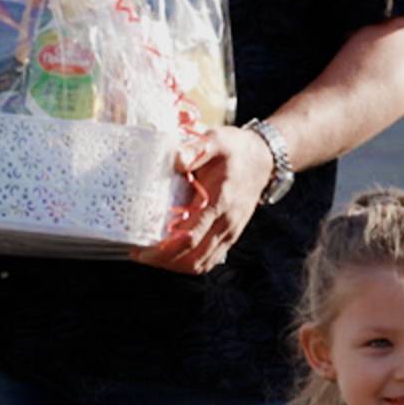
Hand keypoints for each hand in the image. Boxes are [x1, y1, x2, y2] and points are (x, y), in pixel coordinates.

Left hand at [142, 125, 262, 274]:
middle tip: (139, 254)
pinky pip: (208, 260)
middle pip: (192, 258)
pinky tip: (172, 255)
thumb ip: (196, 148)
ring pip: (200, 264)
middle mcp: (226, 223)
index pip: (191, 237)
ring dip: (174, 265)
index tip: (141, 249)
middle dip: (163, 261)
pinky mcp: (230, 236)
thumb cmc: (236, 150)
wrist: (264, 159)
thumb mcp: (217, 140)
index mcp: (221, 202)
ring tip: (152, 255)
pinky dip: (188, 263)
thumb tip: (177, 160)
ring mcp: (230, 232)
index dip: (164, 248)